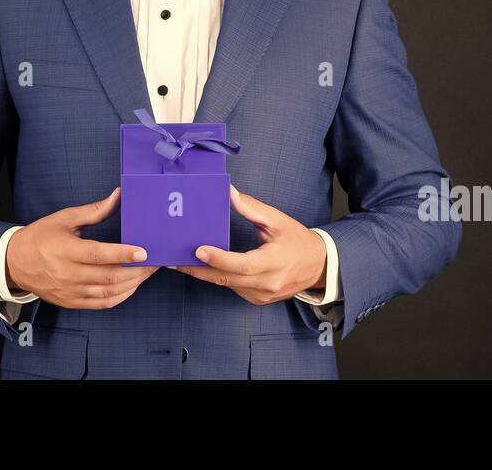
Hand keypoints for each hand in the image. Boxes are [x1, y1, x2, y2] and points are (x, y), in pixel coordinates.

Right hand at [6, 187, 159, 308]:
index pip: (98, 254)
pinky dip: (121, 297)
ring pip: (108, 293)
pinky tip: (132, 285)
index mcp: (65, 250)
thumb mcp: (64, 218)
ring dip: (132, 284)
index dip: (123, 254)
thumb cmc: (41, 236)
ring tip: (148, 272)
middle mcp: (68, 274)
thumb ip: (94, 210)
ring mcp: (70, 291)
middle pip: (108, 277)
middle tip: (155, 261)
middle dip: (136, 271)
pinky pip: (102, 304)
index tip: (144, 251)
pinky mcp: (71, 302)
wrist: (15, 263)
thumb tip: (118, 196)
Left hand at [170, 183, 327, 303]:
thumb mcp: (277, 220)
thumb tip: (229, 193)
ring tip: (181, 261)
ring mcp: (261, 295)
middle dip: (197, 269)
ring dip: (205, 273)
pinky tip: (204, 267)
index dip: (219, 258)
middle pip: (226, 278)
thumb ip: (251, 208)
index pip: (242, 264)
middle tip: (173, 260)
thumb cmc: (298, 240)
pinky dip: (219, 277)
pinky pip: (233, 288)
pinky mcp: (257, 299)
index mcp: (273, 262)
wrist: (318, 266)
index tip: (198, 249)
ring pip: (226, 284)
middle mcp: (266, 283)